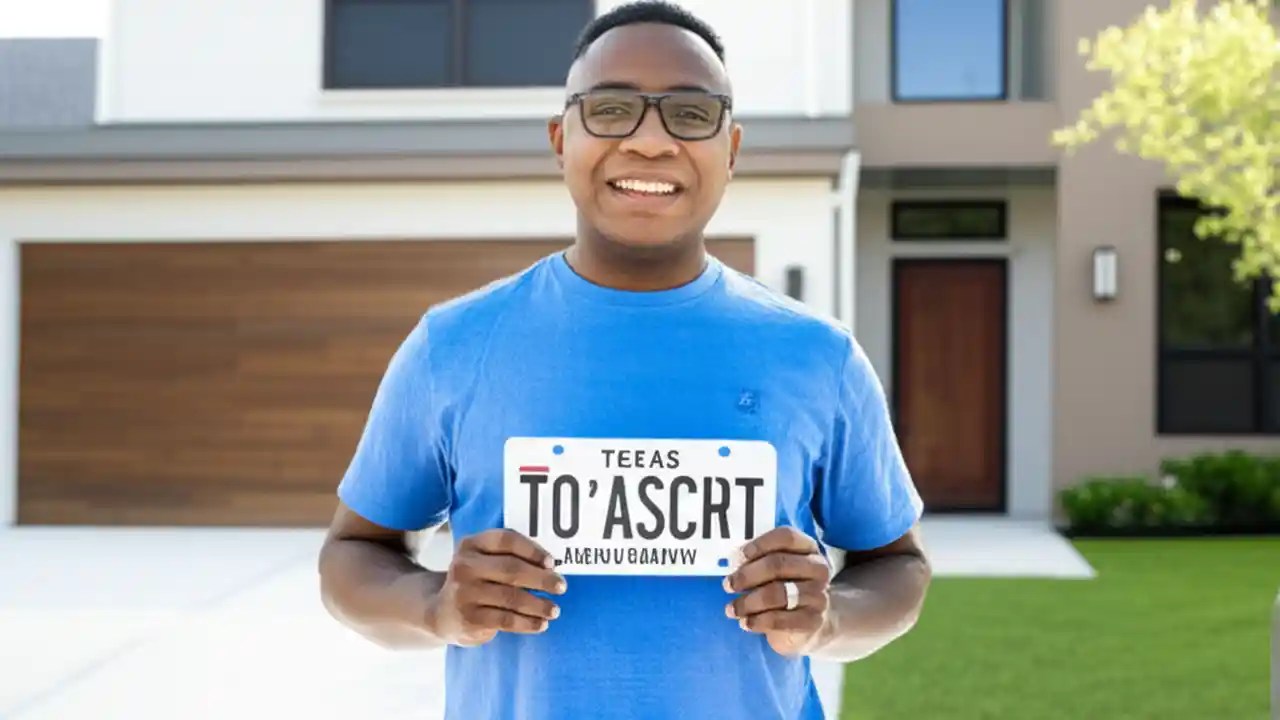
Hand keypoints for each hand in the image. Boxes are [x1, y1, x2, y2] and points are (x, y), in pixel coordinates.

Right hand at [427, 529, 565, 646]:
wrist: (441, 613)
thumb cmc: (475, 581)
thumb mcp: (482, 561)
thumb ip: (509, 557)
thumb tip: (550, 567)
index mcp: (470, 545)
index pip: (506, 539)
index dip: (532, 549)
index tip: (551, 562)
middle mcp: (464, 566)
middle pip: (512, 569)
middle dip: (542, 578)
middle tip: (561, 586)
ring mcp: (465, 593)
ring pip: (512, 597)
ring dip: (539, 604)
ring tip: (555, 610)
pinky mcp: (469, 618)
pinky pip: (506, 620)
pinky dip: (528, 623)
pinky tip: (541, 624)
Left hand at [723, 527, 830, 655]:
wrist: (809, 624)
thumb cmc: (785, 587)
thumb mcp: (776, 569)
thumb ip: (759, 560)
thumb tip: (734, 561)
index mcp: (808, 548)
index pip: (786, 537)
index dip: (759, 544)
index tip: (737, 557)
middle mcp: (818, 569)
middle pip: (779, 564)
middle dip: (747, 575)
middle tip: (728, 584)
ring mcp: (819, 595)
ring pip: (777, 594)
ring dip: (748, 602)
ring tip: (731, 609)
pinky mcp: (813, 621)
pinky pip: (780, 620)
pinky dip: (757, 621)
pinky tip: (745, 623)